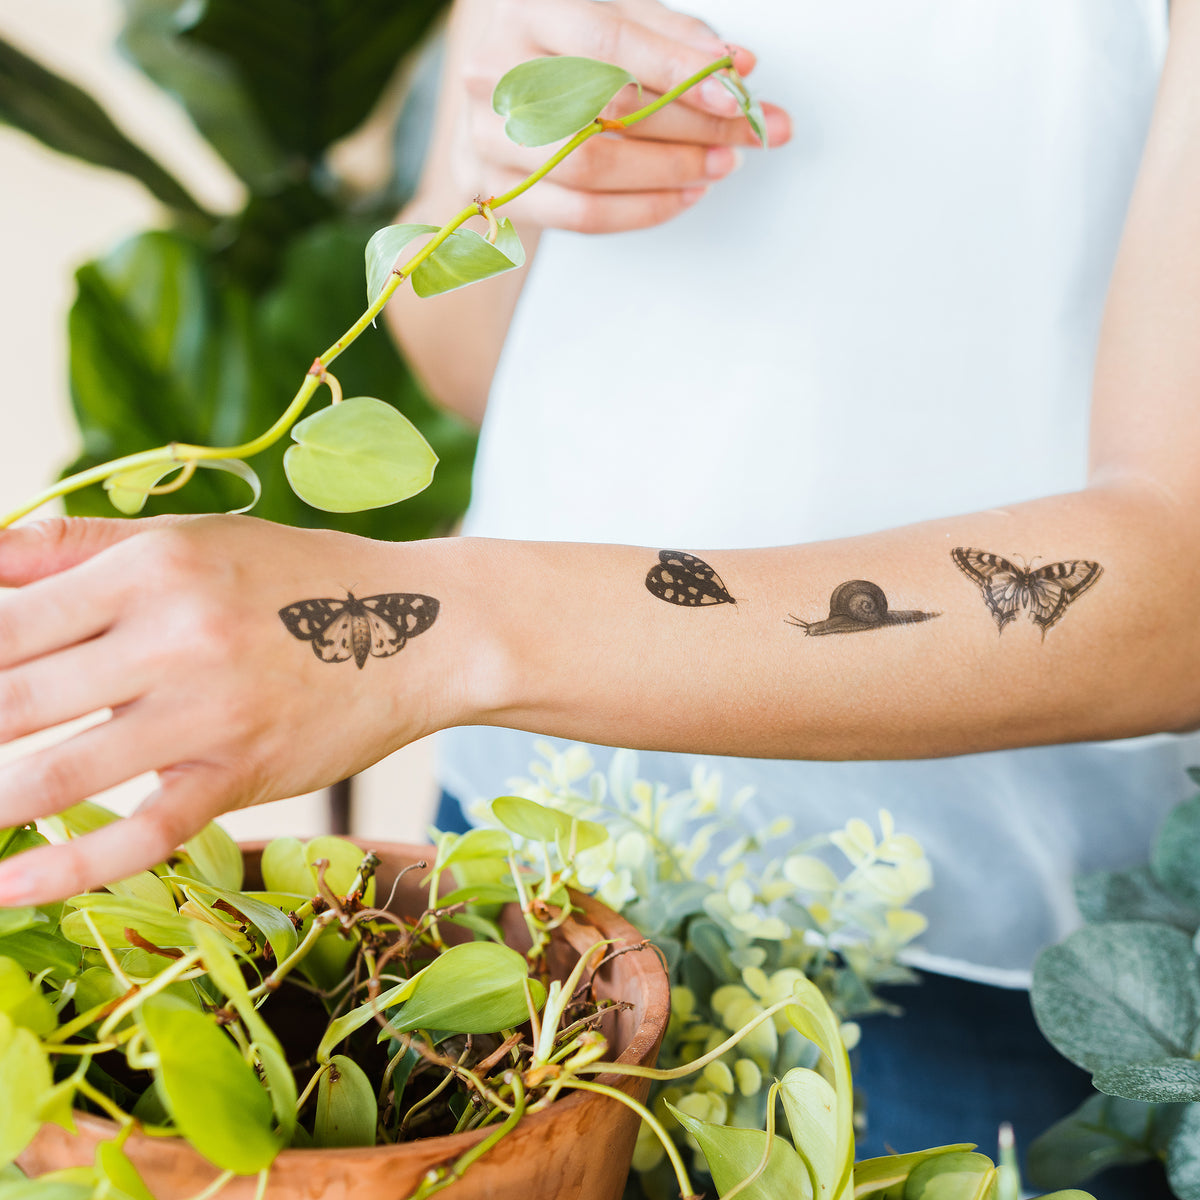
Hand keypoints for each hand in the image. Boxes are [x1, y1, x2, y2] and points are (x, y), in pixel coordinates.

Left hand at [0, 516, 459, 903]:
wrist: (424, 627)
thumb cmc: (302, 578)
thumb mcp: (196, 538)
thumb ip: (80, 546)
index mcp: (152, 565)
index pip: (3, 619)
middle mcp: (174, 634)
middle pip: (11, 699)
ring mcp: (211, 712)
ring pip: (58, 776)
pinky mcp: (244, 774)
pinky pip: (142, 834)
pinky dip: (64, 871)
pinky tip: (5, 887)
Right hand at [440, 0, 791, 232]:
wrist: (494, 98)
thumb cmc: (562, 54)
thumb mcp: (615, 22)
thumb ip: (672, 39)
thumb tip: (736, 67)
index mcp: (527, 9)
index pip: (611, 45)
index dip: (677, 74)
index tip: (734, 95)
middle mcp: (496, 70)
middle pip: (607, 110)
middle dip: (691, 128)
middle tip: (746, 137)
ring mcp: (488, 134)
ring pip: (593, 167)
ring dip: (670, 172)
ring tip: (720, 165)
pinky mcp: (494, 189)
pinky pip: (580, 214)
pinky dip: (643, 209)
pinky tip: (684, 194)